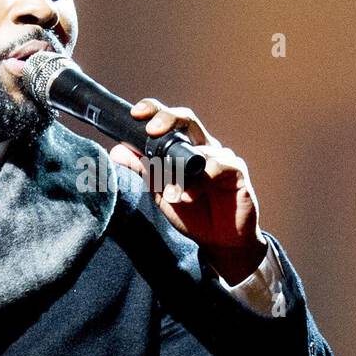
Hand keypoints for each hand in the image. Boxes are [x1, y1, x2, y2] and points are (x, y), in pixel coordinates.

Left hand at [108, 98, 267, 284]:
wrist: (220, 244)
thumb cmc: (194, 216)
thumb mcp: (161, 193)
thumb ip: (143, 171)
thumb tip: (117, 151)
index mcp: (185, 149)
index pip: (170, 121)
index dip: (154, 111)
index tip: (136, 114)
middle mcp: (204, 148)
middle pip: (187, 120)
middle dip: (168, 119)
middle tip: (152, 131)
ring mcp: (223, 158)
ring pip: (200, 149)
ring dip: (180, 171)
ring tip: (170, 192)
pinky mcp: (238, 173)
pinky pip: (218, 167)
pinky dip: (200, 181)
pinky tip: (188, 196)